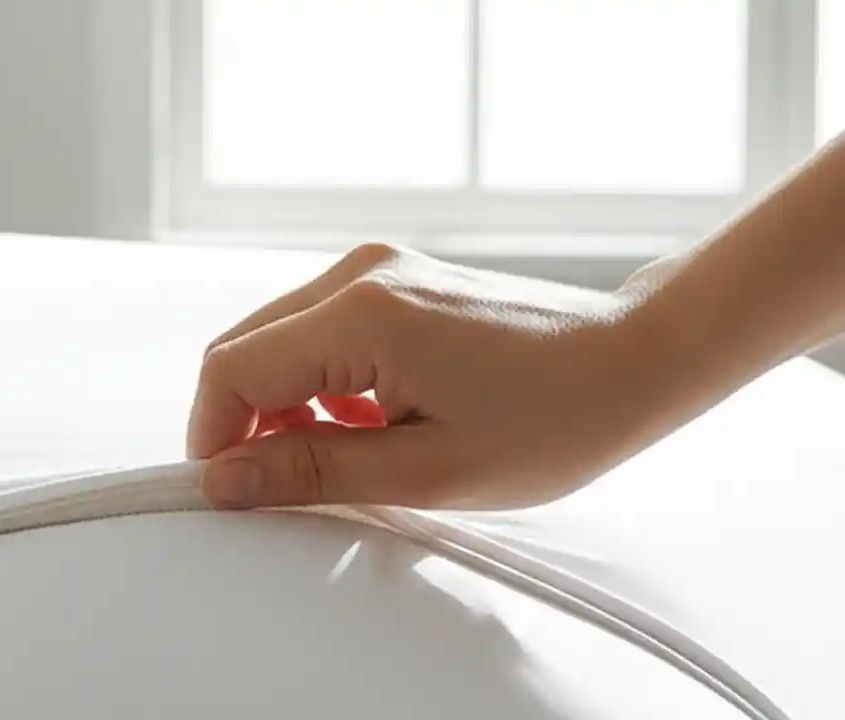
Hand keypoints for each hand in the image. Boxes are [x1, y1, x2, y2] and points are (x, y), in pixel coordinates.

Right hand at [187, 244, 672, 509]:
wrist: (636, 358)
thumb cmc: (558, 416)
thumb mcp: (430, 470)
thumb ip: (315, 473)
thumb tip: (228, 479)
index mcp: (364, 315)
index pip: (232, 368)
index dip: (211, 436)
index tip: (223, 491)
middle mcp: (360, 275)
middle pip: (244, 348)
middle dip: (242, 422)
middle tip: (277, 486)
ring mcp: (376, 269)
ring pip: (277, 341)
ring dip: (283, 406)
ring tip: (347, 457)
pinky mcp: (393, 279)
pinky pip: (318, 332)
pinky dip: (319, 386)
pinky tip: (370, 424)